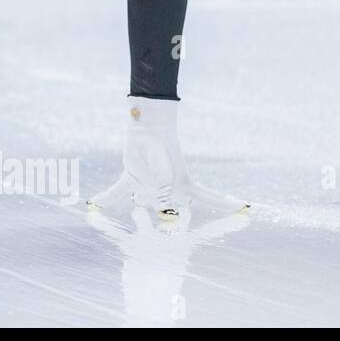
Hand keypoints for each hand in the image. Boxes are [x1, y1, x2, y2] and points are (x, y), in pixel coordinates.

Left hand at [88, 96, 248, 217]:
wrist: (147, 127)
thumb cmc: (163, 148)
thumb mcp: (168, 174)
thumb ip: (162, 195)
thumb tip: (152, 207)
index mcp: (184, 184)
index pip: (209, 197)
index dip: (225, 203)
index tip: (245, 208)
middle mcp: (167, 187)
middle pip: (168, 209)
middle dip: (165, 213)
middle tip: (164, 209)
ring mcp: (148, 183)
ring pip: (142, 202)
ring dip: (139, 202)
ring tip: (140, 197)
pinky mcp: (130, 176)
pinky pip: (117, 190)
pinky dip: (106, 197)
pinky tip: (94, 204)